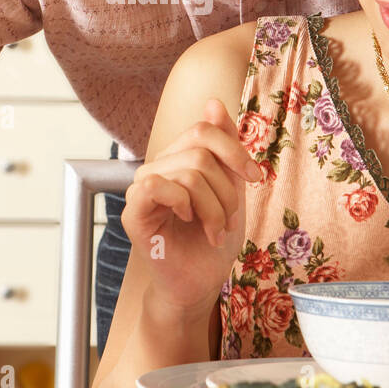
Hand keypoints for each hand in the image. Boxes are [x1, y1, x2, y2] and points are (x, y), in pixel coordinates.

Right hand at [121, 99, 260, 313]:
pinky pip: (156, 186)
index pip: (204, 129)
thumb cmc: (212, 242)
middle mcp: (157, 168)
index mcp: (178, 160)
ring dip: (214, 207)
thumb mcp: (230, 189)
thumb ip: (223, 148)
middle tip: (229, 219)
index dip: (234, 150)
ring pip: (188, 172)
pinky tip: (189, 223)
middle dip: (227, 190)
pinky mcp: (133, 212)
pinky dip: (185, 205)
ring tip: (215, 230)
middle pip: (200, 152)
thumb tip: (213, 103)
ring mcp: (142, 189)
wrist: (199, 284)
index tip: (255, 177)